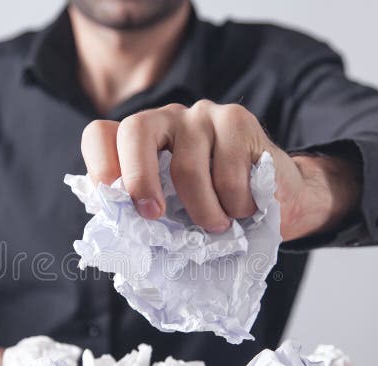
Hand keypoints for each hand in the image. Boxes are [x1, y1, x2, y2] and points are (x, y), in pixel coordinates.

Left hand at [80, 100, 360, 240]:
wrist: (278, 201)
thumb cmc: (216, 211)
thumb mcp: (175, 218)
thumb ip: (149, 217)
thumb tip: (123, 237)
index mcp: (138, 144)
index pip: (101, 135)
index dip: (99, 163)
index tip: (111, 199)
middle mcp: (164, 120)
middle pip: (136, 130)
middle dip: (139, 179)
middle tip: (153, 216)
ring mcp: (201, 116)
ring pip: (187, 165)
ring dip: (203, 211)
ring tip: (217, 226)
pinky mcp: (237, 120)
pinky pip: (228, 171)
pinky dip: (235, 203)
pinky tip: (243, 207)